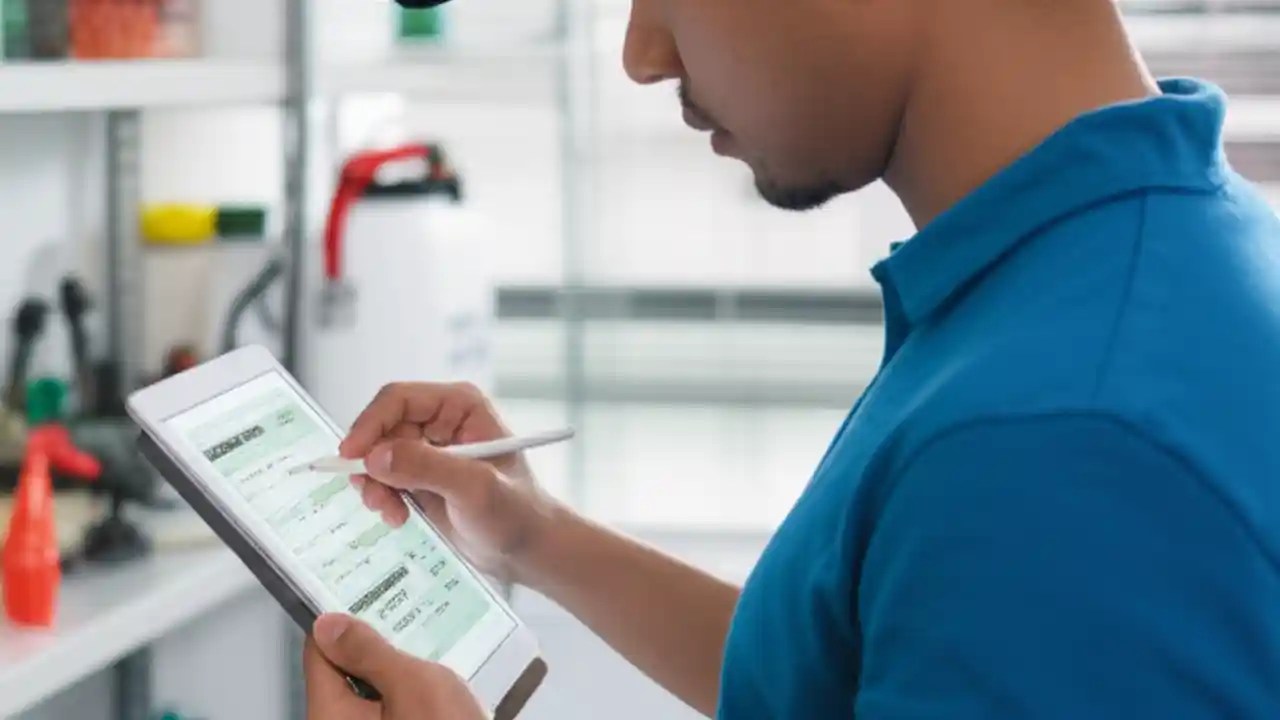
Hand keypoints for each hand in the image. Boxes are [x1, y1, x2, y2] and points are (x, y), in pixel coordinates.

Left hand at [305, 614, 487, 719]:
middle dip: (378, 644)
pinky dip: (411, 695)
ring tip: (433, 646)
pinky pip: (392, 712)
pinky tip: (440, 683)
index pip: (317, 652)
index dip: (341, 619)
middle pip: (345, 672)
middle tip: (410, 614)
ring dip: (401, 670)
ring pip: (373, 693)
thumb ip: (370, 651)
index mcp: (329, 717)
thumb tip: (329, 625)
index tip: (365, 592)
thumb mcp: (413, 685)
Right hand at [339, 382, 564, 583]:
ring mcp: (428, 450)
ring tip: (393, 512)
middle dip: (371, 464)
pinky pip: (381, 478)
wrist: (527, 549)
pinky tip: (400, 516)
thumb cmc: (519, 512)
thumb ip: (427, 467)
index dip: (370, 423)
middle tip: (376, 498)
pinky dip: (381, 497)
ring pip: (376, 455)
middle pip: (381, 428)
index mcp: (460, 406)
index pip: (399, 399)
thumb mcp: (476, 488)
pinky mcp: (419, 477)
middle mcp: (441, 421)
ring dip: (375, 485)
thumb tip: (377, 456)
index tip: (351, 455)